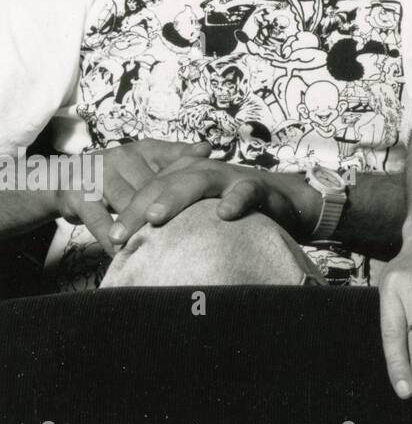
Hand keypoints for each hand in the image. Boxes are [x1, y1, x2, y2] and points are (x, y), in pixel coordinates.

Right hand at [53, 139, 211, 252]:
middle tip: (193, 226)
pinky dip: (115, 241)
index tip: (208, 166)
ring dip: (144, 227)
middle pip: (154, 186)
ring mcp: (100, 176)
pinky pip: (102, 223)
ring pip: (130, 205)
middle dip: (170, 207)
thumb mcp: (143, 161)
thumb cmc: (117, 175)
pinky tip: (126, 254)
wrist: (62, 179)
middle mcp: (123, 158)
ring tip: (162, 245)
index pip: (173, 156)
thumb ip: (173, 158)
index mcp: (143, 149)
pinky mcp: (80, 197)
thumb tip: (207, 149)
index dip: (190, 163)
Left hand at [107, 157, 314, 248]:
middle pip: (166, 183)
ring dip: (177, 196)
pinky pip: (245, 190)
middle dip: (142, 205)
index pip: (151, 190)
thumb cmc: (234, 212)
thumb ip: (175, 224)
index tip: (114, 238)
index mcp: (186, 177)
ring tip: (156, 216)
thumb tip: (136, 251)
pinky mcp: (258, 187)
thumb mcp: (200, 215)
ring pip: (199, 180)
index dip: (130, 211)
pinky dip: (235, 200)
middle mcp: (204, 173)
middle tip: (121, 231)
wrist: (286, 201)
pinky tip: (224, 214)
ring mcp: (231, 178)